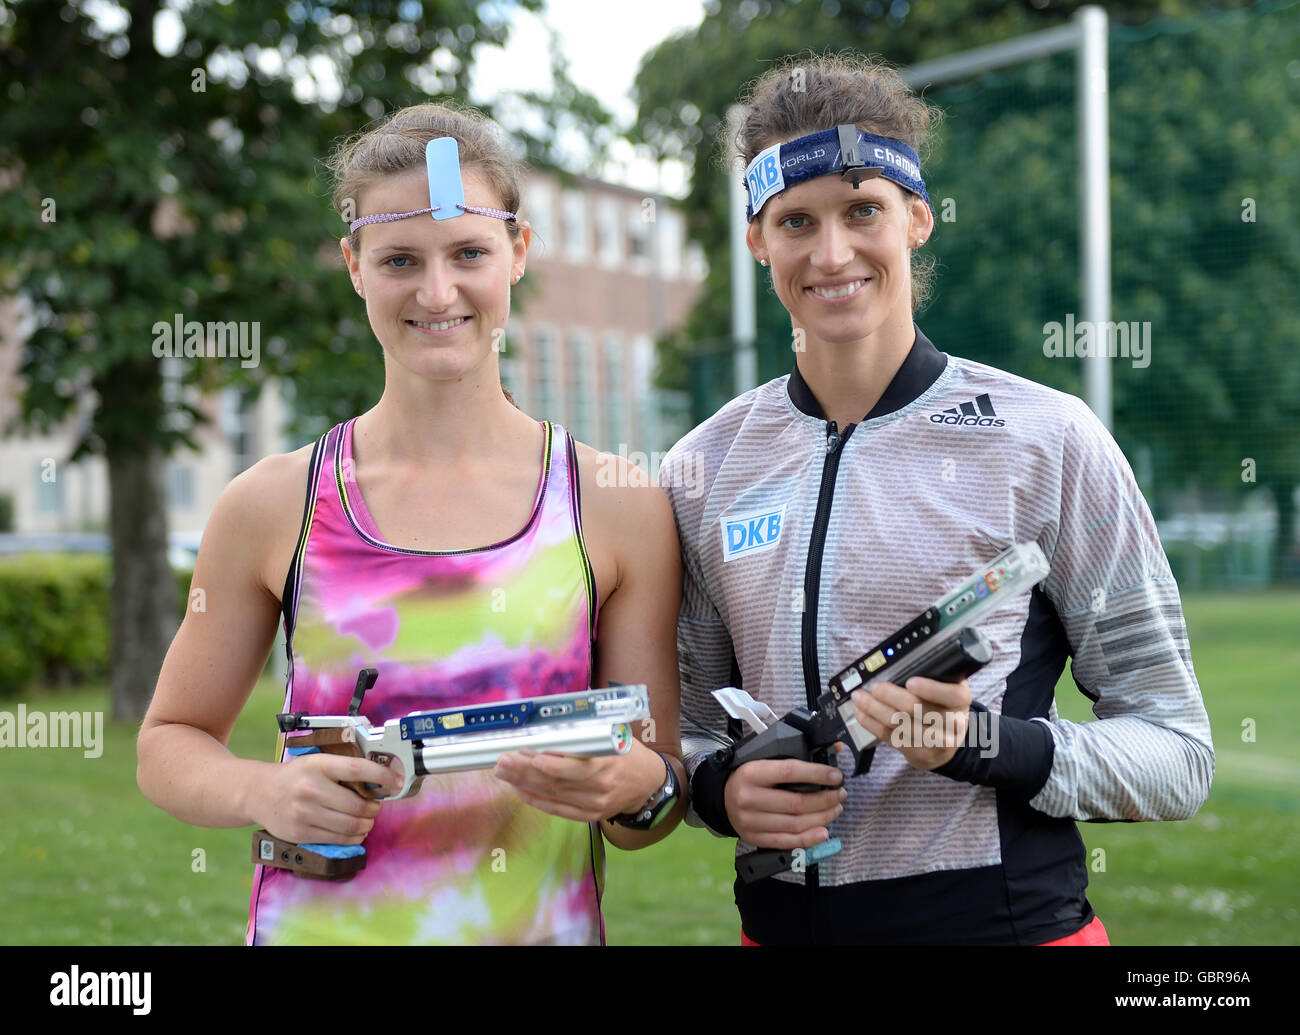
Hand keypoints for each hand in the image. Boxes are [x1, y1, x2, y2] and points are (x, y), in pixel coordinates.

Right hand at [250, 752, 403, 845]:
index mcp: (318, 765)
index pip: (356, 769)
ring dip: (366, 825)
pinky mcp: (300, 833)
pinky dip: (352, 838)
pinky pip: (336, 839)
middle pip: (357, 806)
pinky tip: (354, 831)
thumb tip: (379, 780)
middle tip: (375, 807)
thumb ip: (343, 769)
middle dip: (373, 809)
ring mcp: (304, 813)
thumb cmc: (296, 776)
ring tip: (366, 820)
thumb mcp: (317, 762)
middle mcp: (310, 789)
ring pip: (350, 826)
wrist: (259, 793)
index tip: (396, 781)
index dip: (381, 775)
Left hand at [492, 740, 663, 822]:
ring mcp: (594, 804)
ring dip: (524, 783)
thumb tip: (551, 728)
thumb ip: (588, 736)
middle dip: (526, 770)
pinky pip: (556, 809)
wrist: (647, 784)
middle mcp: (601, 787)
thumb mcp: (615, 737)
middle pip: (558, 781)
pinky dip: (535, 800)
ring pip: (553, 794)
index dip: (554, 764)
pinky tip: (518, 790)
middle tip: (504, 761)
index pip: (578, 766)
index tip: (533, 755)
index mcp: (609, 763)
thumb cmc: (628, 754)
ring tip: (504, 772)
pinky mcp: (588, 815)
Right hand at [723, 758, 845, 849]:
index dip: (817, 774)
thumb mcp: (765, 758)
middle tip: (840, 794)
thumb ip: (798, 753)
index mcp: (751, 772)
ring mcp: (750, 821)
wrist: (721, 795)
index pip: (789, 772)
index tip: (836, 776)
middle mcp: (748, 798)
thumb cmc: (750, 775)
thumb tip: (836, 747)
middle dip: (825, 799)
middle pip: (796, 802)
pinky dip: (808, 838)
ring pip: (795, 824)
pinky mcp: (754, 838)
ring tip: (836, 809)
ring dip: (822, 818)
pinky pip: (786, 841)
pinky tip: (823, 831)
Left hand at [852, 676, 971, 770]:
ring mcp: (935, 742)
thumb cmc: (943, 707)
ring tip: (860, 697)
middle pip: (917, 709)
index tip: (910, 682)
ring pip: (899, 724)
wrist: (948, 743)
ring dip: (874, 709)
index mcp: (960, 701)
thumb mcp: (946, 688)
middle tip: (875, 686)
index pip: (952, 695)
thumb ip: (931, 677)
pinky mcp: (917, 753)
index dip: (931, 689)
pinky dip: (871, 722)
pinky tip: (861, 712)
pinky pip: (889, 736)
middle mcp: (952, 723)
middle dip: (890, 696)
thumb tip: (898, 664)